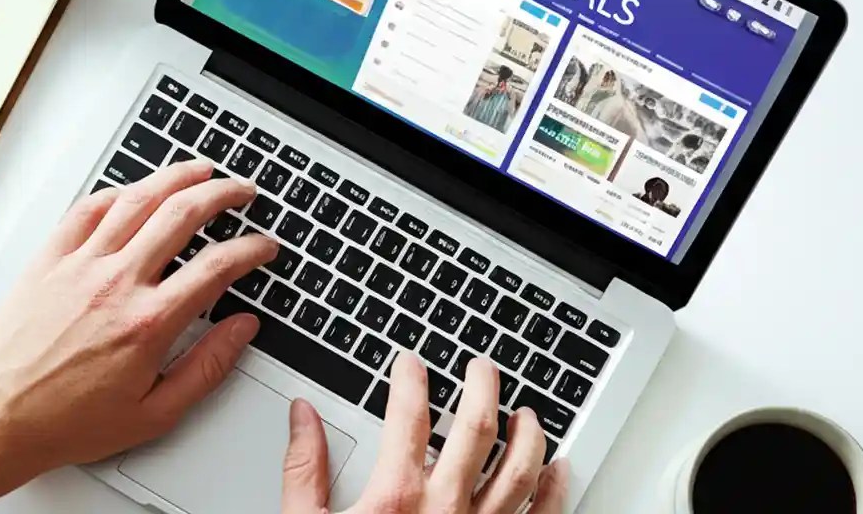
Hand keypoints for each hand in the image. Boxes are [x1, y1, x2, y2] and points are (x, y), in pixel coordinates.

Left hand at [0, 159, 276, 475]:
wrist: (0, 416)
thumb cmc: (69, 421)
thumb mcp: (155, 413)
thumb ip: (207, 367)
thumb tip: (242, 329)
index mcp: (149, 323)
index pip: (218, 266)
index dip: (252, 248)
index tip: (263, 246)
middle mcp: (117, 284)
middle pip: (183, 214)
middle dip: (223, 194)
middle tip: (241, 192)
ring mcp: (81, 266)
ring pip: (137, 199)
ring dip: (176, 177)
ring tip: (201, 170)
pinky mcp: (50, 259)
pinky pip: (87, 209)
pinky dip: (117, 192)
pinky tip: (134, 190)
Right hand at [281, 352, 568, 512]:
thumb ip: (304, 470)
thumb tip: (303, 416)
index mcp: (396, 498)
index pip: (409, 415)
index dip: (410, 379)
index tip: (410, 363)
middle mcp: (446, 510)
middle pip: (478, 428)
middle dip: (483, 387)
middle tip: (482, 366)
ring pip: (522, 469)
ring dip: (529, 433)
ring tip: (527, 412)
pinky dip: (556, 489)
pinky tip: (559, 468)